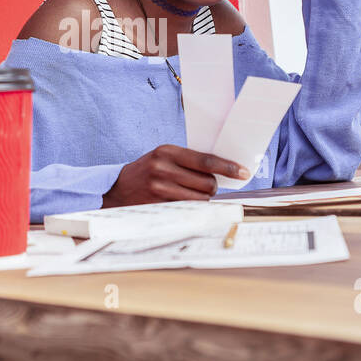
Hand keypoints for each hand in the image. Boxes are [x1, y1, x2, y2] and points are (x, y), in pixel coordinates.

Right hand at [102, 145, 250, 206]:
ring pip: (201, 198)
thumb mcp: (163, 157)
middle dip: (212, 186)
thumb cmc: (146, 172)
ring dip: (203, 199)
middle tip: (206, 186)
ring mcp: (160, 189)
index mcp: (167, 151)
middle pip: (207, 182)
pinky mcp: (159, 206)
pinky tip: (182, 202)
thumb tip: (222, 170)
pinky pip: (189, 209)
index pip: (206, 160)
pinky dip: (193, 208)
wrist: (116, 190)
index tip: (243, 172)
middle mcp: (163, 168)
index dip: (228, 167)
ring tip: (189, 194)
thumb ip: (188, 160)